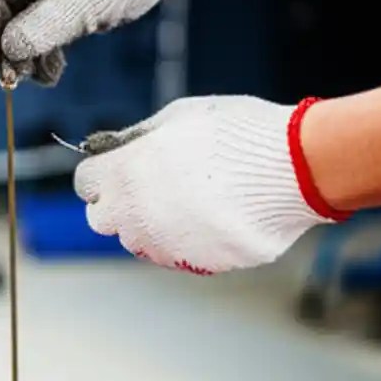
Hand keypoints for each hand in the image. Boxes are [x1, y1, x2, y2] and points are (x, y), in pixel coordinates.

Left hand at [73, 96, 349, 274]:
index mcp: (124, 174)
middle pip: (101, 218)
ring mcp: (164, 245)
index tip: (117, 167)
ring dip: (151, 224)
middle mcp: (135, 215)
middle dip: (117, 203)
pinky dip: (186, 239)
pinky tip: (214, 215)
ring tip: (190, 198)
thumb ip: (137, 137)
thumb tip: (112, 147)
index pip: (85, 182)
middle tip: (148, 186)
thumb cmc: (237, 133)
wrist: (294, 167)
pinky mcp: (194, 264)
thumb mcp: (178, 116)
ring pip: (138, 241)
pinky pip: (177, 254)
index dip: (101, 172)